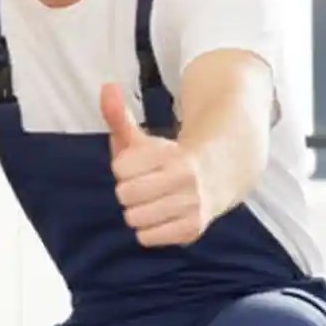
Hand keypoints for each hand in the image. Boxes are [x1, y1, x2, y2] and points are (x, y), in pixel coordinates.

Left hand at [100, 83, 209, 246]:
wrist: (218, 173)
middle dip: (129, 190)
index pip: (120, 169)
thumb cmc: (168, 157)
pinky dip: (149, 230)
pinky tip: (161, 216)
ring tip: (152, 201)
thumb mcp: (143, 136)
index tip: (138, 165)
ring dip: (137, 212)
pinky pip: (148, 238)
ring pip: (134, 219)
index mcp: (169, 153)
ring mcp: (192, 205)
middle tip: (144, 185)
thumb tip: (106, 86)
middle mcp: (185, 178)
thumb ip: (119, 114)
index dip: (124, 168)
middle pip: (125, 195)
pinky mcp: (193, 228)